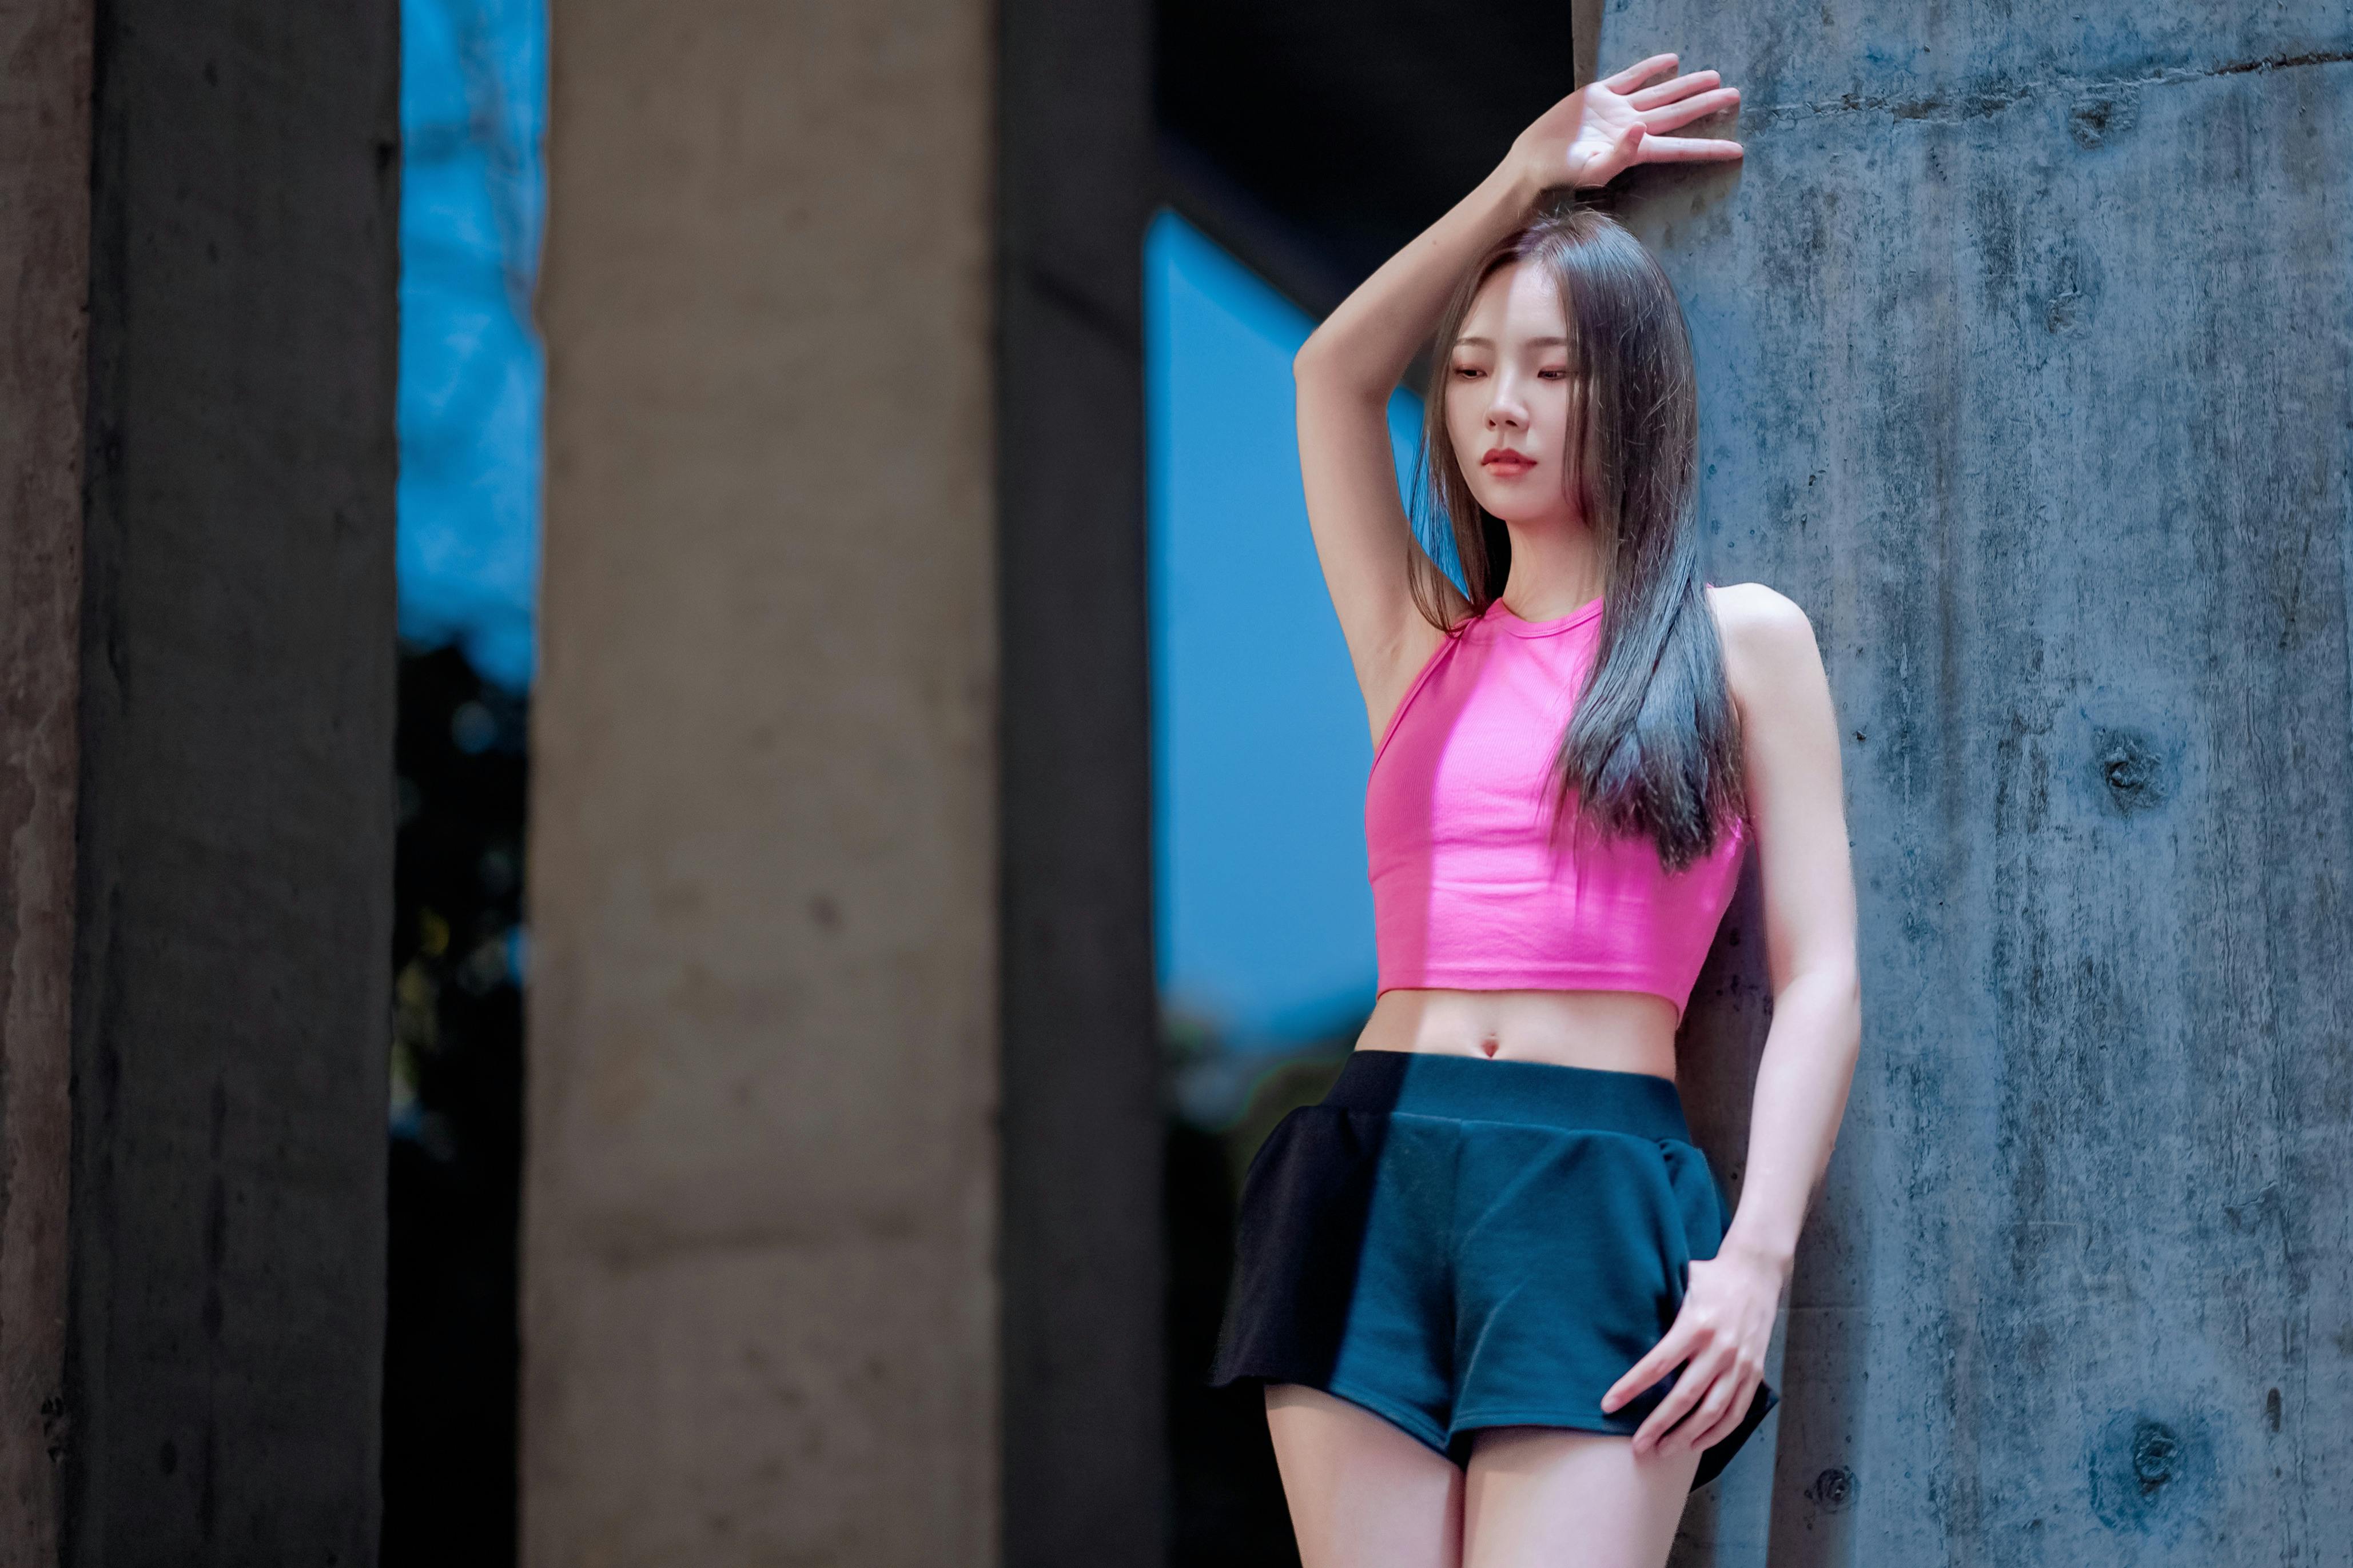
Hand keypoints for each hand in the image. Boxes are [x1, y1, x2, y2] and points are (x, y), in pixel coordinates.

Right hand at [1509, 53, 1743, 192]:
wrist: (1533, 160)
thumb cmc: (1560, 174)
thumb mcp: (1590, 171)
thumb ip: (1618, 155)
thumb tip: (1641, 127)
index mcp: (1636, 150)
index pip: (1680, 148)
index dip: (1709, 148)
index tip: (1736, 150)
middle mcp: (1633, 128)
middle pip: (1678, 114)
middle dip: (1707, 106)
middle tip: (1735, 96)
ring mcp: (1618, 110)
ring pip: (1661, 94)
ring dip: (1687, 86)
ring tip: (1714, 78)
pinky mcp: (1600, 95)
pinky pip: (1632, 78)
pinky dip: (1652, 68)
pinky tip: (1672, 61)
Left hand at [1599, 1238, 1783, 1457]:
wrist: (1757, 1272)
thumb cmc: (1711, 1277)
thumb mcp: (1681, 1282)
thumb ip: (1658, 1305)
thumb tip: (1619, 1321)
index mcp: (1696, 1325)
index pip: (1657, 1364)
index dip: (1631, 1388)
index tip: (1608, 1405)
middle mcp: (1719, 1349)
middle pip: (1684, 1397)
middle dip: (1658, 1425)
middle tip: (1637, 1446)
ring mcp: (1740, 1365)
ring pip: (1711, 1412)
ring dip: (1685, 1437)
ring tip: (1662, 1451)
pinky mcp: (1754, 1374)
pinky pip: (1735, 1413)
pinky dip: (1716, 1434)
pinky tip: (1695, 1444)